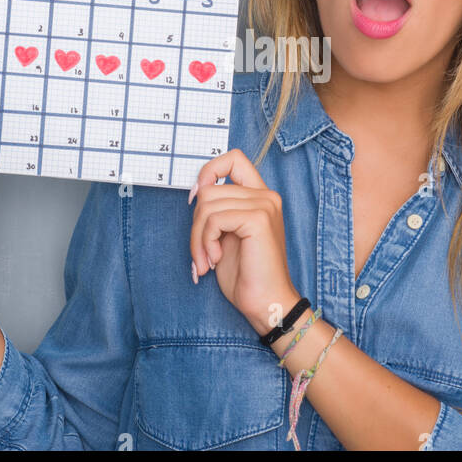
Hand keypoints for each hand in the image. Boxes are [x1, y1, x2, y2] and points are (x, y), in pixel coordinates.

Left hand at [188, 149, 298, 334]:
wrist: (266, 303)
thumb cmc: (246, 275)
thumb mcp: (226, 235)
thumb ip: (217, 210)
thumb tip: (195, 192)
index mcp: (260, 196)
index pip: (233, 159)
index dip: (208, 172)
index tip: (196, 202)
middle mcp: (266, 195)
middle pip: (209, 190)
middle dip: (195, 224)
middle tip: (201, 254)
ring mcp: (264, 205)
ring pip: (207, 205)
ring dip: (198, 238)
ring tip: (206, 261)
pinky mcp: (258, 219)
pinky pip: (214, 219)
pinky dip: (206, 242)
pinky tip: (215, 260)